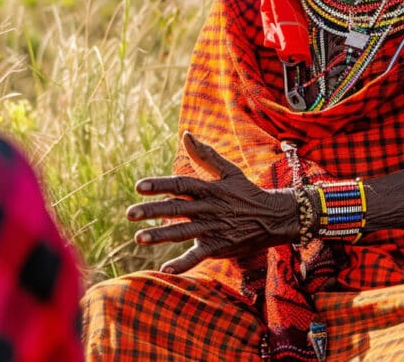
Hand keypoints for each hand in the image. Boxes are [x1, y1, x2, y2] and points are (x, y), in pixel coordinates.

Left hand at [127, 132, 298, 273]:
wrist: (274, 218)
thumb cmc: (246, 192)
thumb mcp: (229, 171)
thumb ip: (206, 155)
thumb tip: (186, 134)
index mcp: (209, 188)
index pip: (181, 184)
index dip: (160, 185)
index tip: (139, 186)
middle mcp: (209, 208)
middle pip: (177, 208)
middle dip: (152, 210)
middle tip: (129, 213)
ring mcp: (214, 228)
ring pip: (183, 232)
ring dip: (161, 236)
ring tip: (139, 238)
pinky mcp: (219, 246)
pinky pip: (198, 255)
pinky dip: (183, 263)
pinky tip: (166, 269)